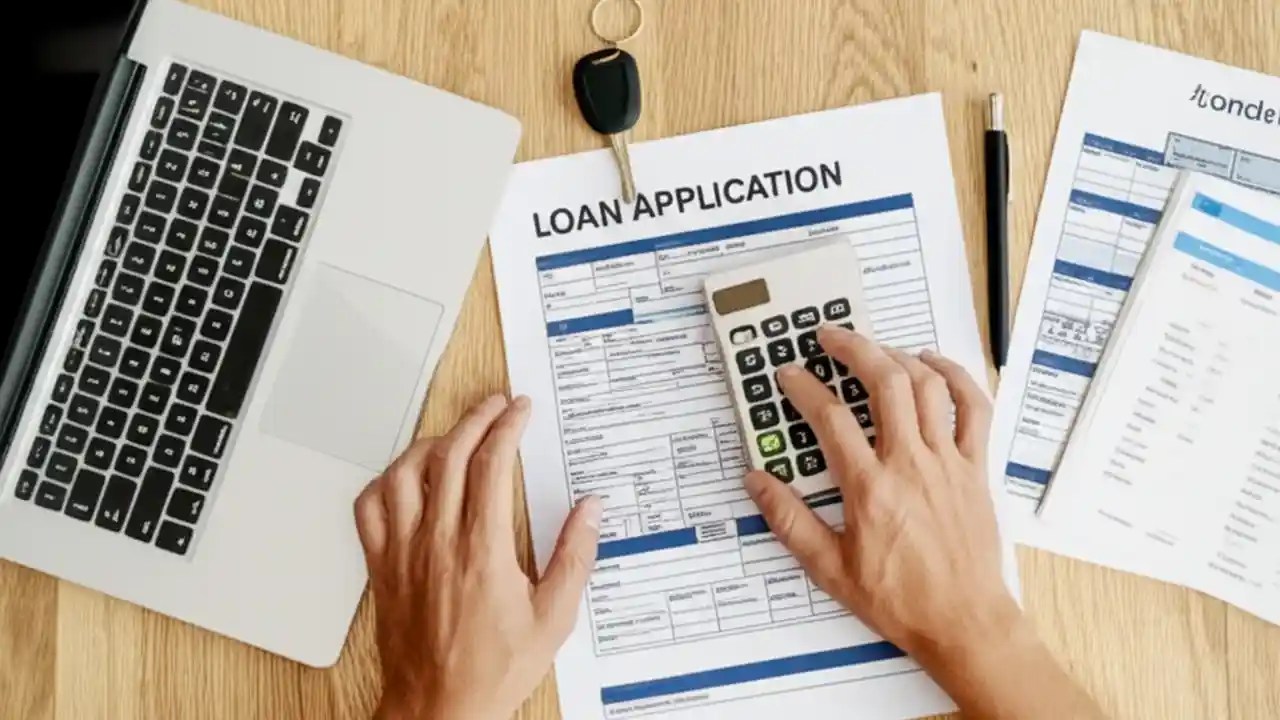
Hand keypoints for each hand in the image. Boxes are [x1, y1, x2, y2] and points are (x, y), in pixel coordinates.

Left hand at [354, 395, 602, 719]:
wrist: (439, 709)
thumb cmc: (492, 671)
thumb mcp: (554, 619)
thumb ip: (574, 557)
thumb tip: (589, 511)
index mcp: (483, 549)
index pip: (492, 462)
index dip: (508, 425)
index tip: (520, 411)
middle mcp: (438, 542)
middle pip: (450, 454)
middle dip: (476, 417)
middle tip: (495, 405)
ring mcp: (403, 551)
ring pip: (406, 471)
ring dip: (431, 441)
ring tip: (453, 434)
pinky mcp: (382, 566)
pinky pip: (369, 506)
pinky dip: (386, 480)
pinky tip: (405, 478)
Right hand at [745, 326, 1011, 655]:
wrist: (963, 623)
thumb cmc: (900, 601)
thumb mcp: (829, 569)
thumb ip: (789, 520)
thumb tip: (758, 482)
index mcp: (870, 489)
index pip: (829, 418)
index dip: (804, 388)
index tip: (789, 377)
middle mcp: (910, 465)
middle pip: (884, 383)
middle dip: (853, 348)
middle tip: (829, 337)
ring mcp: (948, 463)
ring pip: (927, 386)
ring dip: (898, 356)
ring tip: (874, 349)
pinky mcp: (975, 469)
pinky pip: (974, 409)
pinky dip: (956, 378)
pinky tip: (934, 365)